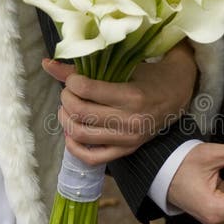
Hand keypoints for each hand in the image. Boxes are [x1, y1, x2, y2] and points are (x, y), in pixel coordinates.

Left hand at [42, 42, 197, 164]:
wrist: (175, 96)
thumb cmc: (148, 77)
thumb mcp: (122, 67)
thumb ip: (84, 68)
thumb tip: (48, 64)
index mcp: (130, 96)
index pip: (86, 90)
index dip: (71, 82)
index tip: (72, 78)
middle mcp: (129, 120)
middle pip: (80, 112)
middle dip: (66, 99)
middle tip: (68, 92)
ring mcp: (127, 139)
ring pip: (81, 134)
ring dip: (66, 120)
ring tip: (67, 109)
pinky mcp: (126, 151)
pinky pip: (92, 158)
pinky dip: (75, 147)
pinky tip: (71, 134)